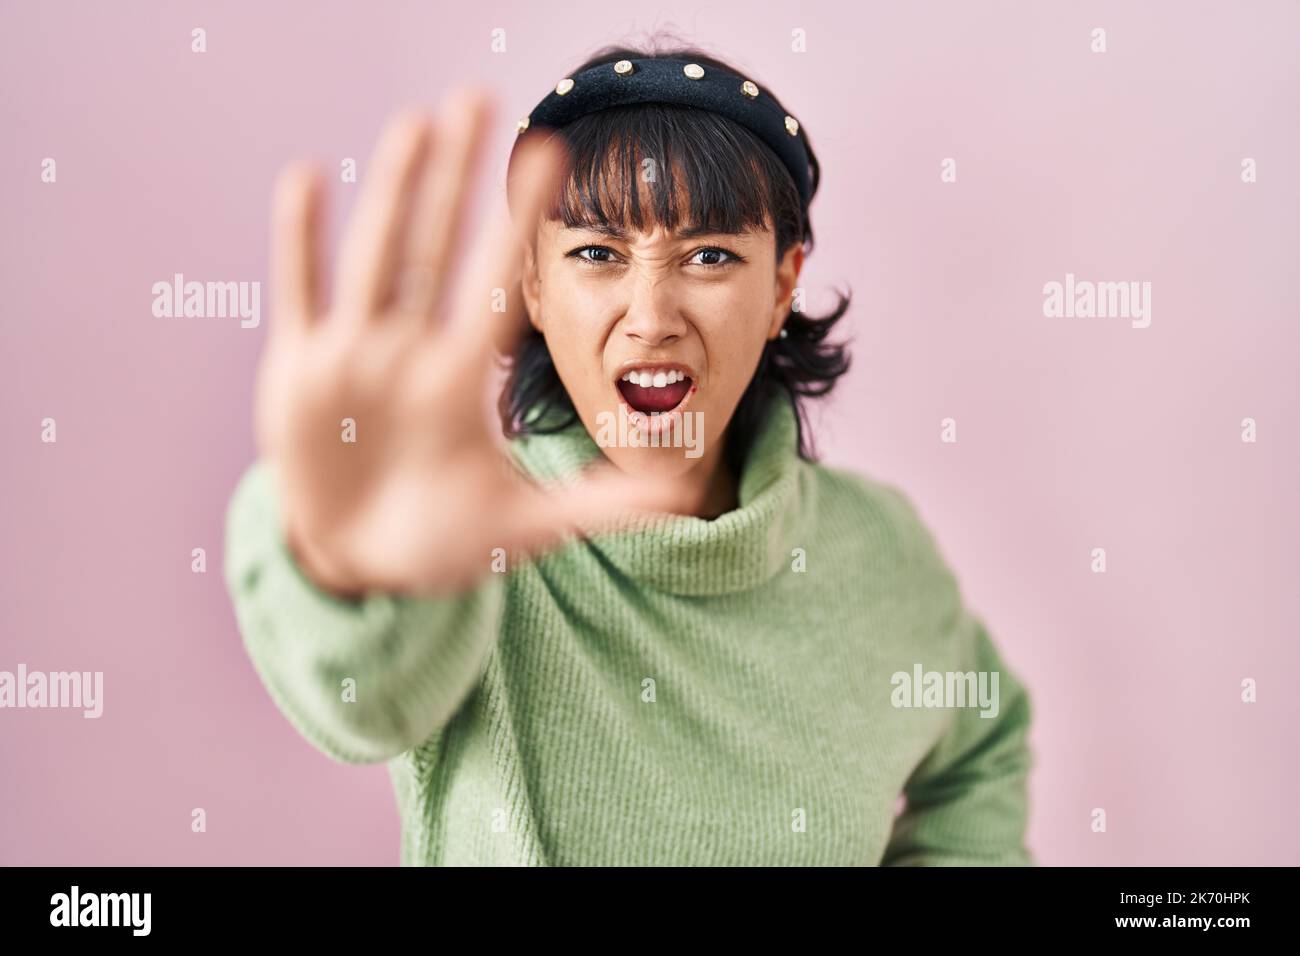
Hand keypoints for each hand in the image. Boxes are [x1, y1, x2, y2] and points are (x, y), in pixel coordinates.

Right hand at [254, 90, 693, 596]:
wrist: (360, 564)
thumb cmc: (442, 542)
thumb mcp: (520, 526)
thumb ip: (593, 506)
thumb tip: (675, 496)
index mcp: (461, 378)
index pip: (496, 285)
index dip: (519, 225)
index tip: (555, 156)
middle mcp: (410, 352)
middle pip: (436, 247)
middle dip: (456, 177)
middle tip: (479, 97)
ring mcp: (355, 356)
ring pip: (375, 257)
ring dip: (390, 191)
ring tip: (414, 123)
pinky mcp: (300, 373)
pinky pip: (299, 293)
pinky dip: (298, 241)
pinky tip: (305, 178)